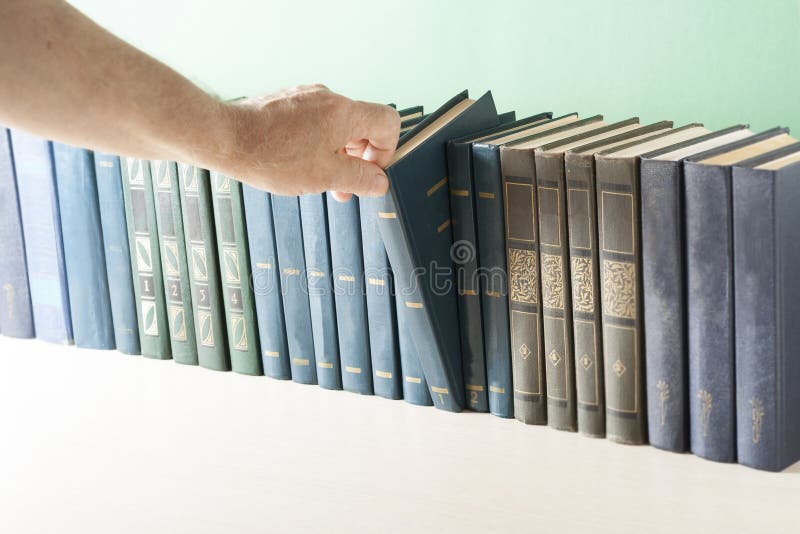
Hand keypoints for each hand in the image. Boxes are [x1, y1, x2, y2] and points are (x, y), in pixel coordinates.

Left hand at [218, 84, 399, 200]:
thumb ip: (359, 179)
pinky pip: (316, 122)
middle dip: (359, 159)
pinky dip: (317, 143)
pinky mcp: (289, 102)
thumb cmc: (270, 156)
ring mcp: (307, 97)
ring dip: (337, 154)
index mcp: (344, 113)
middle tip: (344, 186)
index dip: (386, 152)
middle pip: (363, 126)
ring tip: (319, 177)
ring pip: (338, 126)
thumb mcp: (324, 177)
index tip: (368, 172)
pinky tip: (298, 162)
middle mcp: (328, 99)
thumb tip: (380, 182)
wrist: (225, 139)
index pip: (389, 122)